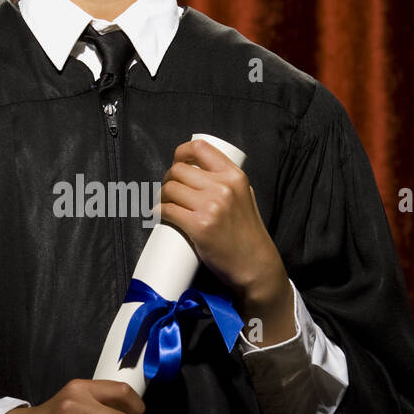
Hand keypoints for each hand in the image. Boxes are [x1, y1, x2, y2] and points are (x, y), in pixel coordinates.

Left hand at [157, 138, 294, 344]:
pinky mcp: (199, 226)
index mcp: (235, 176)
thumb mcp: (245, 197)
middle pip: (179, 170)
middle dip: (168, 179)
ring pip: (170, 189)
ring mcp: (211, 207)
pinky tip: (160, 214)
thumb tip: (199, 173)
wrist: (255, 265)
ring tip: (166, 205)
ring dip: (161, 196)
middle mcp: (224, 187)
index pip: (200, 148)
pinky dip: (158, 212)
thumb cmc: (248, 234)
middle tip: (169, 191)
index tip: (177, 163)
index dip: (181, 152)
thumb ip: (227, 183)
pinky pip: (167, 210)